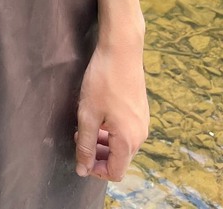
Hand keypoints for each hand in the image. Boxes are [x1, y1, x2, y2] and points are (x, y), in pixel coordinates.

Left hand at [74, 38, 149, 181]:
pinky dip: (112, 131)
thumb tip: (83, 169)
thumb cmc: (103, 81)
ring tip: (85, 127)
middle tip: (79, 139)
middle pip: (119, 159)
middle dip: (98, 155)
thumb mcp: (88, 115)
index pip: (115, 172)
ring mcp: (142, 122)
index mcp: (128, 140)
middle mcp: (140, 135)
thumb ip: (85, 145)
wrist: (121, 51)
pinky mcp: (141, 110)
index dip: (95, 170)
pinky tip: (98, 115)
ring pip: (122, 145)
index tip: (80, 157)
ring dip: (104, 142)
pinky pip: (126, 131)